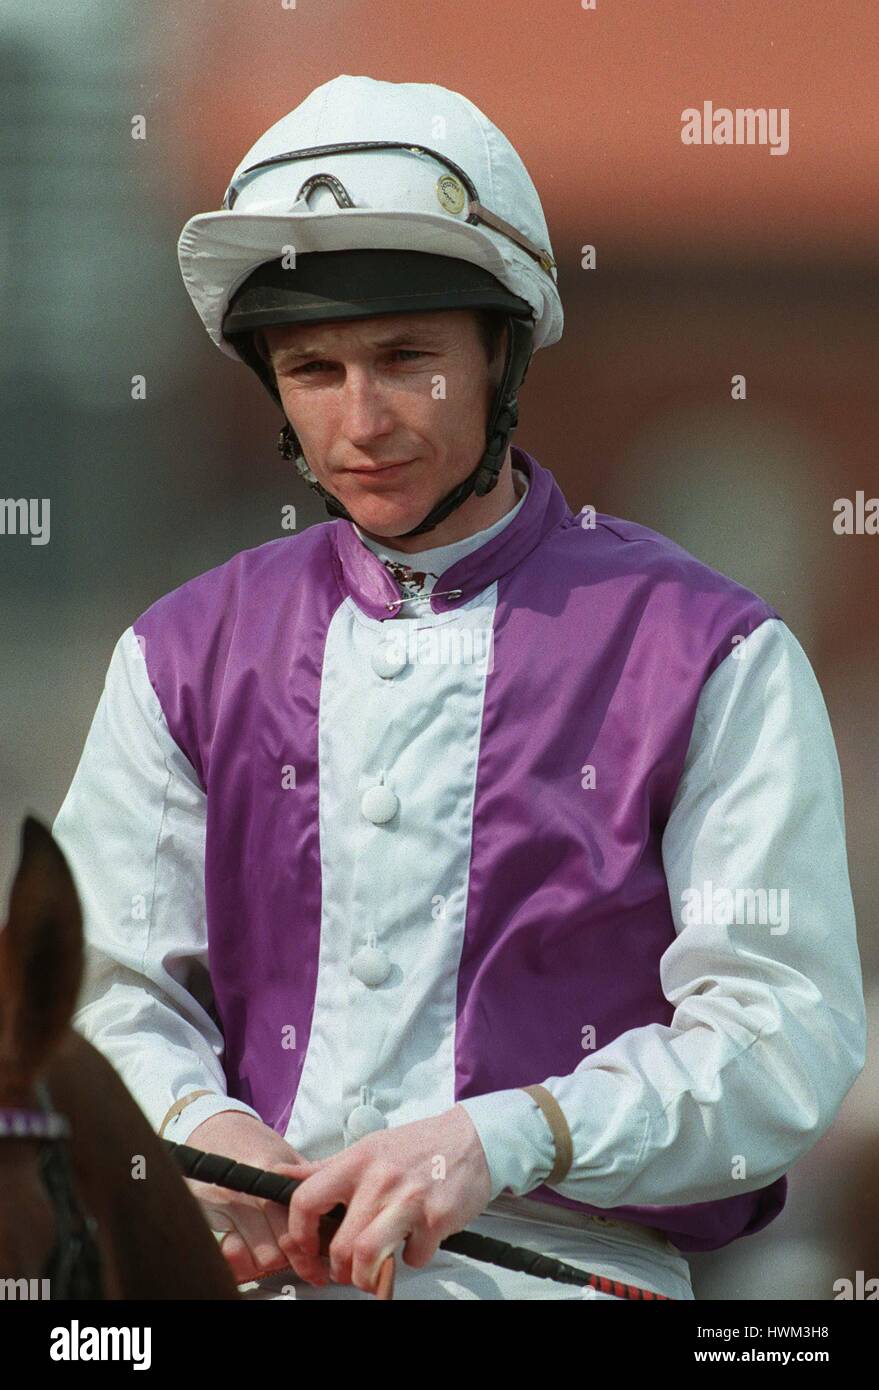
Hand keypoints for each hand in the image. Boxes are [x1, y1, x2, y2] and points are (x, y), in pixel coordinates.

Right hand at [183, 1111, 311, 1285]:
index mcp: (272, 1174)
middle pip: (279, 1249)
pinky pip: (231, 1257)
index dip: (312, 1247)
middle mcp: (248, 1191)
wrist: (213, 1126)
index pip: (297, 1225)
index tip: (320, 1258)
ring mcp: (225, 1205)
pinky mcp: (208, 1216)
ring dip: (269, 1260)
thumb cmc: (253, 1142)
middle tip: (302, 1257)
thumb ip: (308, 1182)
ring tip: (274, 1246)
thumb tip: (338, 1211)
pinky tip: (250, 1249)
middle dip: (294, 1258)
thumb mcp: (286, 1154)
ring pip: (258, 1259)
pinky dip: (243, 1261)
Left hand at [275, 1104, 491, 1293]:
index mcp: (357, 1161)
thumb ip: (324, 1168)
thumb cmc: (416, 1147)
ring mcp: (409, 1199)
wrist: (472, 1139)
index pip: (307, 1200)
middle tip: (347, 1271)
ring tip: (372, 1272)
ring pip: (369, 1258)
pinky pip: (413, 1257)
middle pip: (340, 1245)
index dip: (300, 1235)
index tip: (306, 1250)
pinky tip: (415, 1243)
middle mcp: (380, 1179)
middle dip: (340, 1271)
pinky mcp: (437, 1218)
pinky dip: (411, 1260)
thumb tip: (280, 1175)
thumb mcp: (368, 1148)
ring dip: (367, 1278)